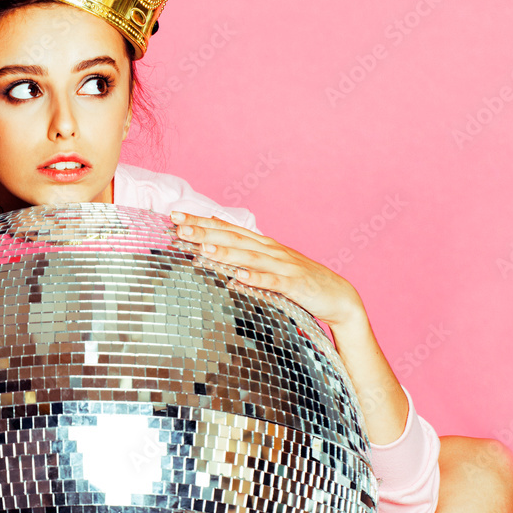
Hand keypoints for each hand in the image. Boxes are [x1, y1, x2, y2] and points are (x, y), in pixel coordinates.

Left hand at [170, 212, 366, 330]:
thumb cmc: (299, 281)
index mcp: (262, 245)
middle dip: (205, 231)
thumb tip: (213, 242)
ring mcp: (283, 266)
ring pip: (250, 257)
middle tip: (178, 226)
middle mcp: (270, 250)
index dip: (201, 221)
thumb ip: (243, 253)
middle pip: (233, 238)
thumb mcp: (269, 264)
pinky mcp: (294, 285)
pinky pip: (273, 282)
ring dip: (226, 251)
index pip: (227, 228)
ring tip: (203, 247)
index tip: (175, 216)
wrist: (338, 295)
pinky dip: (256, 279)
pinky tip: (239, 278)